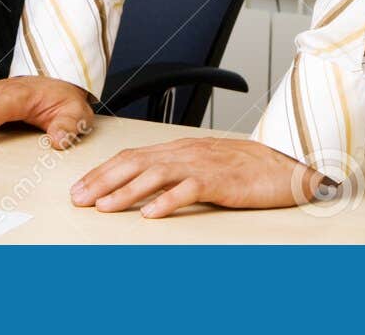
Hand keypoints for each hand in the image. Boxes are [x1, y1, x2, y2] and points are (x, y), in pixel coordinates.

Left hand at [70, 138, 329, 218]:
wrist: (285, 161)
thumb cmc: (246, 166)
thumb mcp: (204, 165)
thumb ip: (176, 173)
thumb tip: (144, 190)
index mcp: (179, 149)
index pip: (132, 156)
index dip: (103, 171)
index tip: (81, 186)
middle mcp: (186, 152)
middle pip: (135, 162)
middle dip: (103, 180)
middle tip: (79, 198)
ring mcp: (202, 164)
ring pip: (155, 175)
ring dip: (126, 191)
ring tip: (104, 206)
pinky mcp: (220, 180)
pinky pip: (189, 189)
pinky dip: (168, 201)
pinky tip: (151, 214)